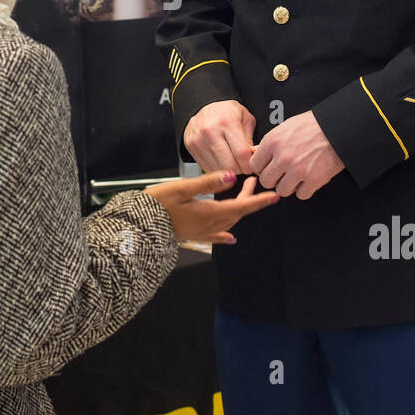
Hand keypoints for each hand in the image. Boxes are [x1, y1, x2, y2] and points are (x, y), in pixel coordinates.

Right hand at [146, 170, 276, 244]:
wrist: (138, 229)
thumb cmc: (156, 206)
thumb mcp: (182, 188)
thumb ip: (208, 182)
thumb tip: (232, 176)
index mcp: (210, 213)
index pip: (242, 206)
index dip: (260, 200)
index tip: (276, 196)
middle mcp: (209, 225)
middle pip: (237, 212)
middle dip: (250, 199)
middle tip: (255, 183)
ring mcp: (201, 232)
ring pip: (229, 221)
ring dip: (239, 209)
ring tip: (244, 196)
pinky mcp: (192, 235)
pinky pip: (215, 236)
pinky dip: (225, 235)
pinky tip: (230, 238)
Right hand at [183, 100, 255, 174]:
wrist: (205, 107)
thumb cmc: (227, 113)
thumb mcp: (245, 119)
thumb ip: (251, 140)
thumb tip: (254, 159)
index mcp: (227, 121)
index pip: (241, 153)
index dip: (250, 164)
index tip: (252, 165)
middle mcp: (210, 131)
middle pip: (230, 165)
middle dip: (240, 170)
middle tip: (243, 165)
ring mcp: (198, 140)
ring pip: (218, 170)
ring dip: (228, 171)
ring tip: (232, 161)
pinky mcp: (191, 147)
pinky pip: (208, 168)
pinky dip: (217, 169)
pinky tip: (221, 160)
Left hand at [249, 110, 344, 199]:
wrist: (337, 128)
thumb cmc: (313, 125)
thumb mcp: (285, 127)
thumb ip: (270, 143)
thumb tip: (256, 153)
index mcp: (273, 142)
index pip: (255, 165)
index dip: (262, 168)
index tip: (268, 168)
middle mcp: (283, 157)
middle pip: (266, 181)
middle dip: (273, 179)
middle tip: (282, 174)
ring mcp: (297, 170)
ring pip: (281, 191)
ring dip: (288, 186)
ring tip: (296, 177)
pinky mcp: (313, 179)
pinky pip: (301, 195)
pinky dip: (305, 190)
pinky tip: (308, 180)